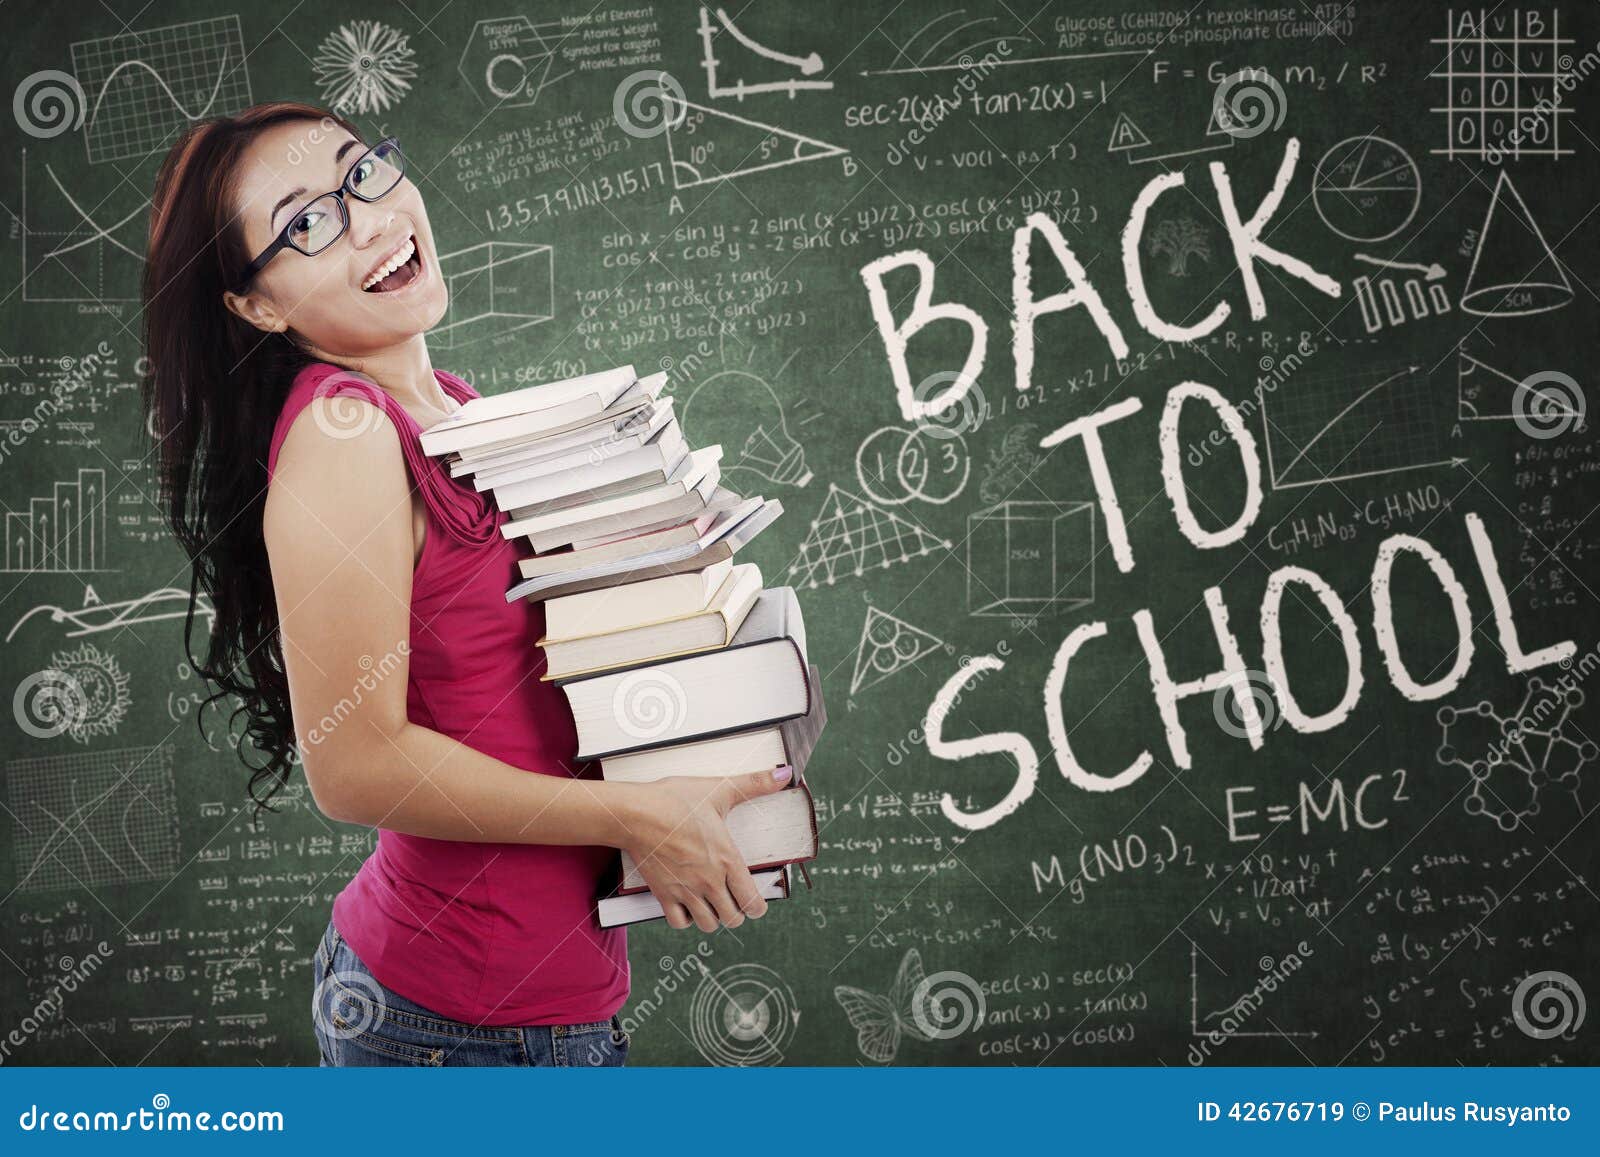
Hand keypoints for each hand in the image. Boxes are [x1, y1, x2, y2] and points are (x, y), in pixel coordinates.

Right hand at [620, 767, 792, 931]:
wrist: (636, 812)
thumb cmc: (675, 800)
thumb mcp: (719, 789)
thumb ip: (755, 784)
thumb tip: (784, 773)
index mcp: (727, 859)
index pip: (752, 902)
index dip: (758, 906)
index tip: (754, 899)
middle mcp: (709, 881)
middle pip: (733, 918)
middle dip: (737, 912)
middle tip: (733, 899)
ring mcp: (685, 890)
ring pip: (709, 925)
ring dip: (713, 917)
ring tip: (712, 903)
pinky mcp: (663, 893)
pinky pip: (679, 922)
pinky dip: (686, 919)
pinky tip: (688, 904)